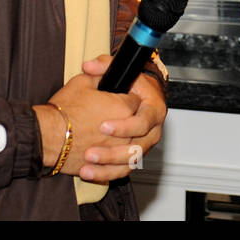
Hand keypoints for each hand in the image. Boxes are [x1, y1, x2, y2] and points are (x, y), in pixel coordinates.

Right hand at [34, 58, 140, 181]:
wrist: (46, 135)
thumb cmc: (64, 110)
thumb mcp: (82, 82)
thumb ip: (99, 75)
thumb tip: (104, 73)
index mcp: (123, 107)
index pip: (135, 101)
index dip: (128, 97)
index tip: (121, 98)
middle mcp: (126, 131)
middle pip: (137, 126)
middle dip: (129, 121)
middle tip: (116, 118)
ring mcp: (117, 150)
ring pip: (132, 150)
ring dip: (124, 145)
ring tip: (112, 140)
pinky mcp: (106, 166)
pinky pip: (119, 170)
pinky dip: (116, 165)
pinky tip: (107, 160)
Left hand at [82, 55, 166, 172]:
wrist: (138, 98)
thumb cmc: (131, 83)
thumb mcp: (120, 70)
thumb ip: (104, 65)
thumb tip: (89, 66)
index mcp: (153, 109)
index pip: (143, 121)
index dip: (124, 126)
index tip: (103, 126)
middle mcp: (153, 130)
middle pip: (137, 148)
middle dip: (112, 152)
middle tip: (90, 151)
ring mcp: (145, 145)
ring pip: (129, 162)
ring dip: (107, 166)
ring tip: (86, 164)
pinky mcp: (134, 157)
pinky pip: (123, 171)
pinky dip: (105, 174)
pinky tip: (87, 173)